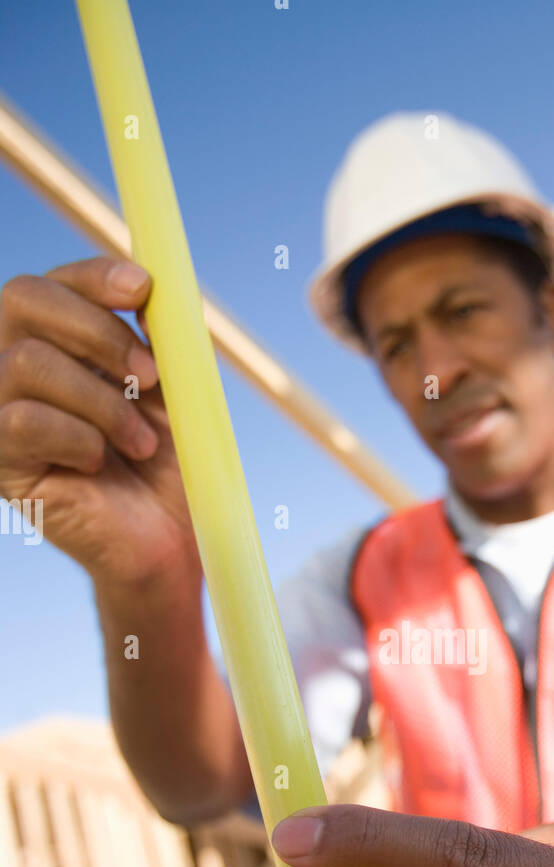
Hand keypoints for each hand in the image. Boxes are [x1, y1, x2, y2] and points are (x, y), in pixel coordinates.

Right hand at [0, 256, 198, 586]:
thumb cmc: (168, 464)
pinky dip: (77, 437)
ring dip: (101, 401)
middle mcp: (15, 365)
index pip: (53, 283)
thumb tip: (147, 290)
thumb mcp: (171, 390)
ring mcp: (0, 410)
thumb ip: (156, 338)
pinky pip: (21, 421)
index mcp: (55, 341)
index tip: (143, 289)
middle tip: (151, 377)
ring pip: (27, 362)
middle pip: (22, 298)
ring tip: (141, 442)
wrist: (167, 539)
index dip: (93, 275)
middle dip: (97, 330)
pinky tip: (99, 462)